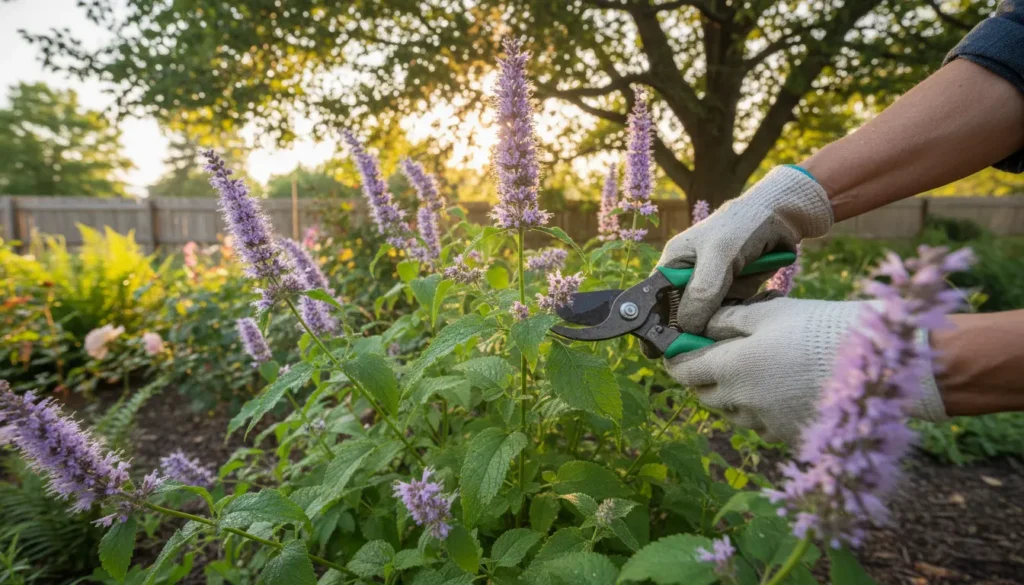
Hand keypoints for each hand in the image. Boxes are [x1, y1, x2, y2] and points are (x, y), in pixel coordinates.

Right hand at [658, 166, 832, 334]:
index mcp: (672, 265)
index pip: (652, 300)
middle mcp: (687, 279)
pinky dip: (734, 324)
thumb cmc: (742, 226)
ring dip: (713, 331)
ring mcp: (711, 289)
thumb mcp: (719, 255)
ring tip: (725, 336)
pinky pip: (727, 318)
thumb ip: (702, 290)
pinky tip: (743, 325)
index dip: (651, 324)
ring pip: (704, 321)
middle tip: (694, 351)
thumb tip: (687, 327)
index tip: (655, 350)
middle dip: (685, 334)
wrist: (782, 217)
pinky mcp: (734, 294)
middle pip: (678, 316)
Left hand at [664, 297, 947, 444]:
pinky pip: (760, 425)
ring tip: (752, 371)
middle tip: (714, 357)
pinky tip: (779, 389)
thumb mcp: (768, 312)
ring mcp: (765, 423)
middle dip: (702, 378)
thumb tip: (700, 325)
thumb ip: (727, 320)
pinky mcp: (788, 436)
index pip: (684, 372)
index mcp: (731, 367)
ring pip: (731, 413)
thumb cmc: (818, 326)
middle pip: (705, 396)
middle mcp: (741, 401)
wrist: (872, 361)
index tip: (676, 350)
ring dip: (731, 395)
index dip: (677, 360)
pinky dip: (759, 410)